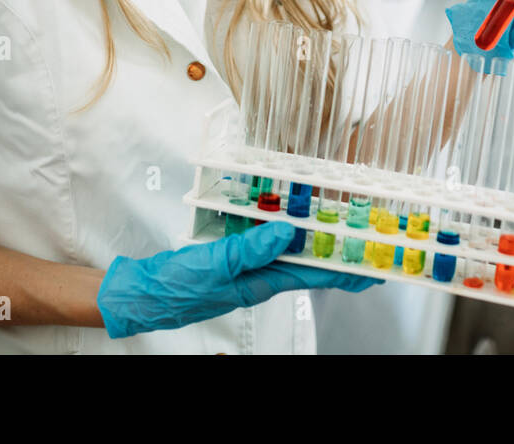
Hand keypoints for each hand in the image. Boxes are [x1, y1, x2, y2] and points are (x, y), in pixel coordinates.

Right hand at [97, 221, 378, 338]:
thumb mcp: (215, 265)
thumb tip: (287, 234)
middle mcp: (258, 276)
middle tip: (364, 245)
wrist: (142, 293)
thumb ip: (251, 249)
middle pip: (306, 264)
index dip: (343, 270)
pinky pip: (263, 242)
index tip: (371, 268)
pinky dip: (278, 231)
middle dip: (336, 255)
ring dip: (311, 241)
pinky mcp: (231, 256)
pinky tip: (283, 221)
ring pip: (286, 251)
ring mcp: (245, 267)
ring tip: (335, 228)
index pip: (312, 275)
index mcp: (260, 282)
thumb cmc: (175, 287)